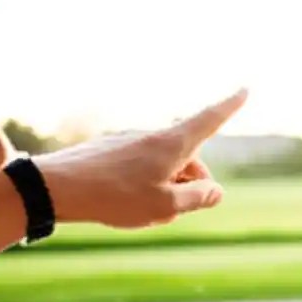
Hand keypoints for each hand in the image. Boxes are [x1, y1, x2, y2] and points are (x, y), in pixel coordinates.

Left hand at [34, 89, 248, 228]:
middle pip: (189, 157)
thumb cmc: (115, 197)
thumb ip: (198, 198)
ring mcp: (130, 141)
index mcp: (172, 144)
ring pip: (164, 166)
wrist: (56, 187)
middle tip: (177, 211)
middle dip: (193, 183)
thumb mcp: (166, 206)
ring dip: (166, 188)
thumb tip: (216, 191)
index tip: (245, 89)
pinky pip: (140, 167)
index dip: (230, 106)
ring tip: (143, 211)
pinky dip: (144, 185)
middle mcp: (153, 136)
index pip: (210, 120)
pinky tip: (123, 204)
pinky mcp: (111, 150)